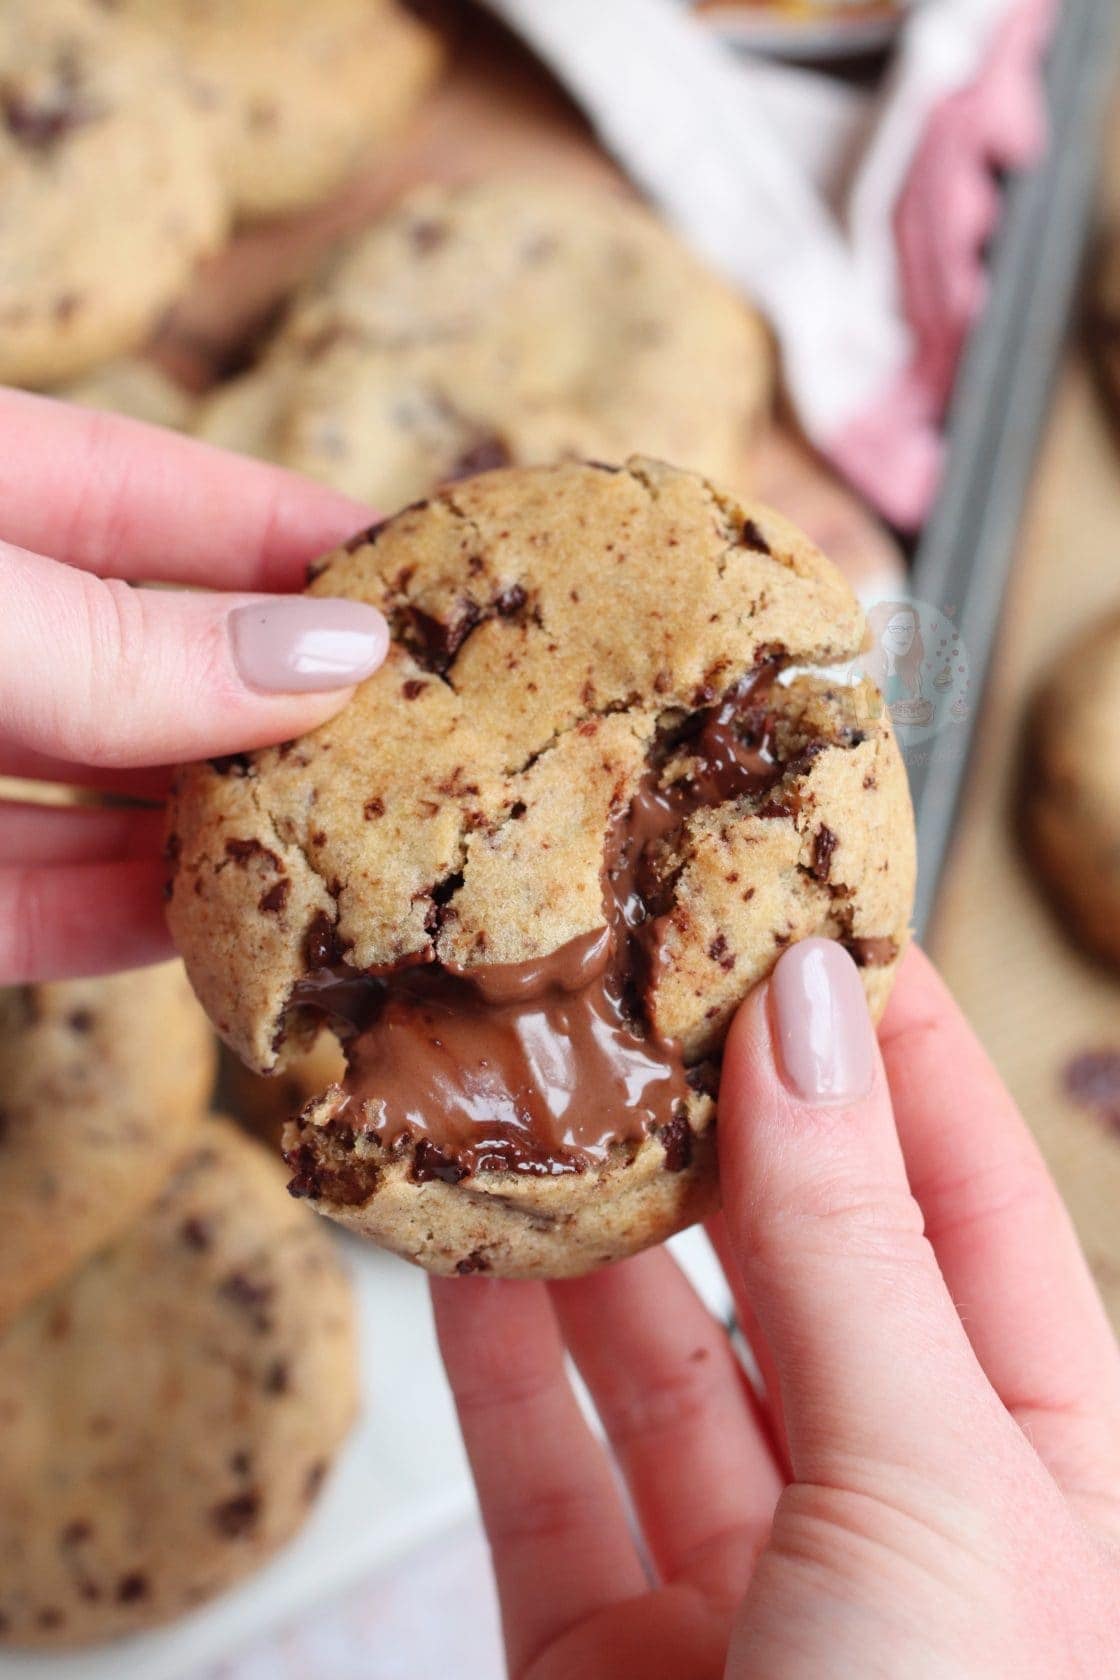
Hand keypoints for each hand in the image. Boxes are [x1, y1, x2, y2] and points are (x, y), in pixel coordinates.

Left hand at [0, 388, 387, 983]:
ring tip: (362, 857)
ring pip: (100, 798)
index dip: (286, 530)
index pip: (150, 492)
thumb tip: (332, 658)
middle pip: (147, 660)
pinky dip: (123, 925)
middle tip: (424, 742)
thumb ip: (114, 642)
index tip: (423, 574)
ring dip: (221, 831)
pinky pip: (33, 909)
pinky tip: (225, 939)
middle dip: (277, 700)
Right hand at [433, 942, 1119, 1678]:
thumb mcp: (929, 1488)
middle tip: (641, 986)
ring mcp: (747, 1585)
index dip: (897, 1051)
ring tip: (530, 1089)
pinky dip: (493, 1357)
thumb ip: (851, 1249)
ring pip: (655, 1360)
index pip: (974, 1200)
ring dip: (590, 1229)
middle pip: (801, 1264)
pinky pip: (538, 1470)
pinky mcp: (599, 1649)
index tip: (807, 921)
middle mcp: (899, 1514)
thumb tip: (809, 1015)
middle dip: (719, 1121)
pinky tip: (460, 1248)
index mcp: (1047, 1469)